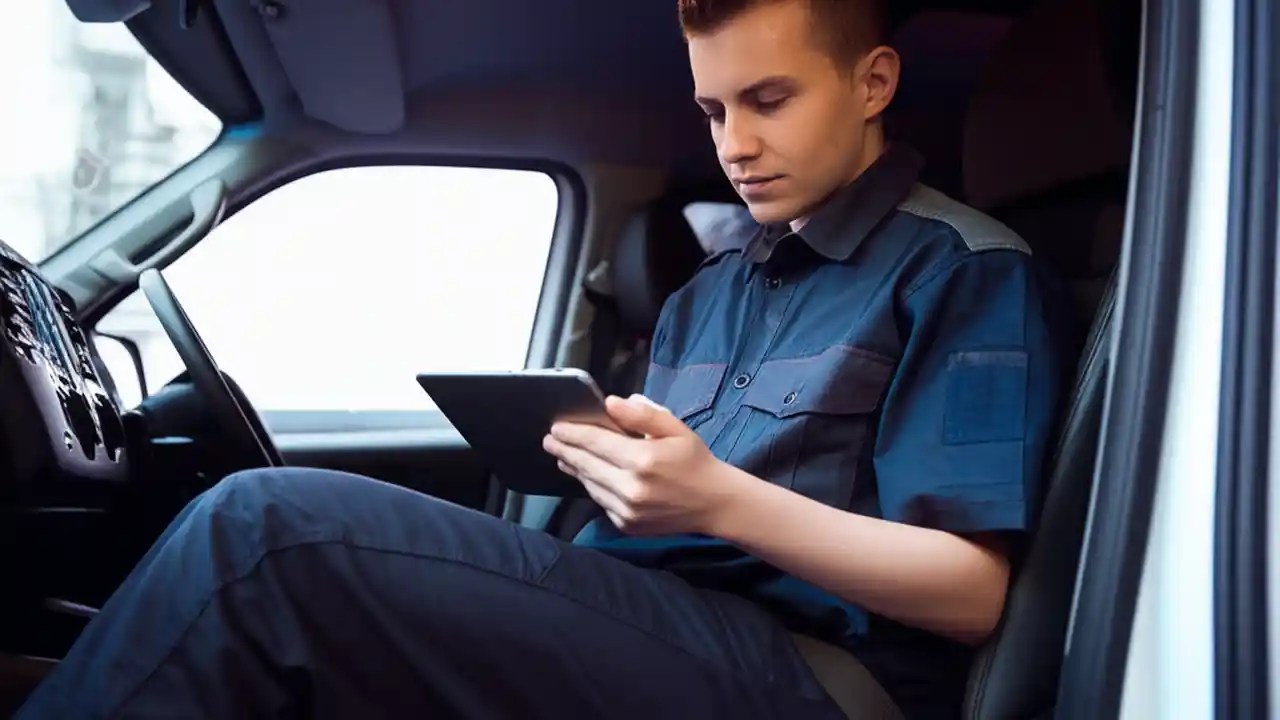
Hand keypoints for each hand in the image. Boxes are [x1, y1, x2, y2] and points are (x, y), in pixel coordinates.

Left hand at [542, 394, 739, 535]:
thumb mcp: (675, 428)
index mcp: (642, 459)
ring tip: (564, 456)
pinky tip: (588, 475)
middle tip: (550, 440)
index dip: (572, 433)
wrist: (713, 503)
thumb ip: (642, 414)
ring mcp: (627, 510)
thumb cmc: (694, 460)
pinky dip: (592, 486)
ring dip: (575, 469)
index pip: (595, 442)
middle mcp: (631, 488)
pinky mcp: (627, 525)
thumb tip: (609, 403)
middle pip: (586, 465)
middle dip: (565, 450)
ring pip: (589, 485)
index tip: (556, 427)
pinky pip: (601, 501)